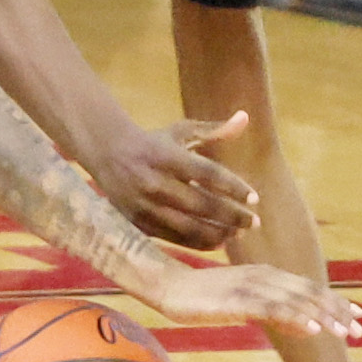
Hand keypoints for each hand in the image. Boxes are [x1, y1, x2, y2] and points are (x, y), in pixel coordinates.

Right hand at [88, 113, 259, 249]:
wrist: (106, 155)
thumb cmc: (152, 143)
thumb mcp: (179, 132)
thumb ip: (213, 130)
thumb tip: (245, 118)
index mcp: (165, 156)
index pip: (207, 174)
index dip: (234, 188)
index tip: (255, 198)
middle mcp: (153, 182)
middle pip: (202, 204)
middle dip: (233, 216)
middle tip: (254, 222)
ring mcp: (144, 206)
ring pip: (189, 227)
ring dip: (219, 233)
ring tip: (238, 234)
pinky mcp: (138, 223)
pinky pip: (174, 239)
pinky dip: (199, 243)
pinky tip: (218, 241)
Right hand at [149, 263, 361, 337]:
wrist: (164, 285)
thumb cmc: (198, 295)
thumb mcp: (239, 301)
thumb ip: (269, 309)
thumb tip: (300, 324)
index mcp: (264, 274)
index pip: (307, 286)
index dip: (333, 300)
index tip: (357, 315)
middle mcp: (262, 277)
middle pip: (307, 292)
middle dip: (335, 310)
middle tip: (360, 331)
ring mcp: (249, 287)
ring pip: (294, 300)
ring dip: (322, 315)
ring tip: (344, 332)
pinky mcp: (235, 300)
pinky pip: (270, 309)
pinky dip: (294, 317)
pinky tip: (311, 329)